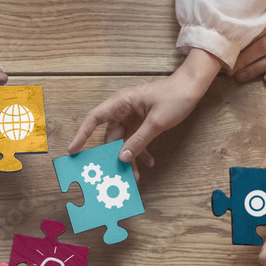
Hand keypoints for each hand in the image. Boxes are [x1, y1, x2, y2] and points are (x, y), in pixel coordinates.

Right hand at [69, 48, 220, 178]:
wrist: (192, 88)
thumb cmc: (174, 97)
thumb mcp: (156, 122)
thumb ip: (139, 141)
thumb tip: (122, 158)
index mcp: (120, 103)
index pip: (94, 118)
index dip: (82, 134)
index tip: (73, 150)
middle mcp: (122, 110)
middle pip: (110, 137)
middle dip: (113, 156)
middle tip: (114, 174)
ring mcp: (132, 118)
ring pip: (123, 143)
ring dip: (129, 159)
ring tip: (134, 177)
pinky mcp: (141, 123)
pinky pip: (135, 141)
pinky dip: (141, 152)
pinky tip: (149, 163)